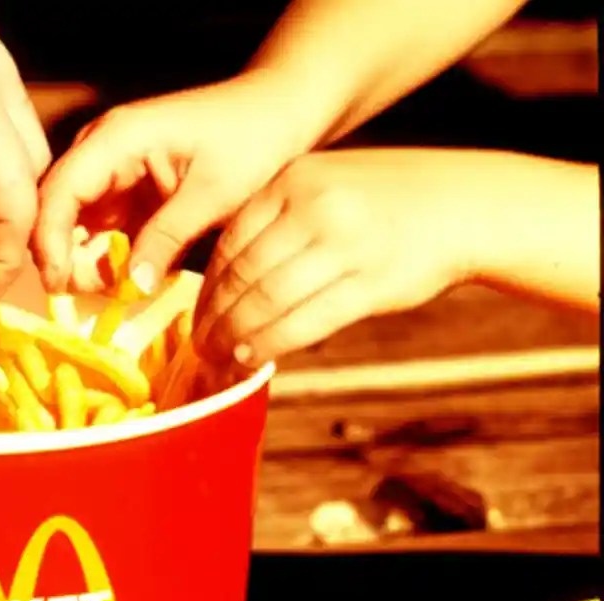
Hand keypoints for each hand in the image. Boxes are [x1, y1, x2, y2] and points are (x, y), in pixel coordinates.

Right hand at [35, 69, 318, 293]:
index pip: (59, 190)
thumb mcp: (214, 193)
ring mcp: (112, 170)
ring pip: (74, 223)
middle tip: (91, 295)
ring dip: (84, 260)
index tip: (58, 283)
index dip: (49, 239)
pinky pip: (100, 229)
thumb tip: (130, 286)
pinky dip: (105, 256)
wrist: (281, 114)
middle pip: (57, 208)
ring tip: (114, 289)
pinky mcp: (126, 190)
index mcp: (116, 137)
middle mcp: (102, 149)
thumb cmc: (253, 140)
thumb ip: (168, 237)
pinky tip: (123, 279)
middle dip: (64, 255)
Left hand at [191, 149, 486, 367]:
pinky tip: (255, 358)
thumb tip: (224, 278)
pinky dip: (271, 344)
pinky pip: (305, 321)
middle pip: (243, 274)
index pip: (230, 242)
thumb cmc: (386, 201)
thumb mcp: (324, 184)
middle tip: (199, 345)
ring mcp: (344, 245)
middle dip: (213, 317)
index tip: (196, 313)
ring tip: (220, 357)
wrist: (467, 203)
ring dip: (236, 336)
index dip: (206, 287)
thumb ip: (277, 219)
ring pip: (267, 301)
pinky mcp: (370, 283)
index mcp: (294, 181)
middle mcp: (315, 209)